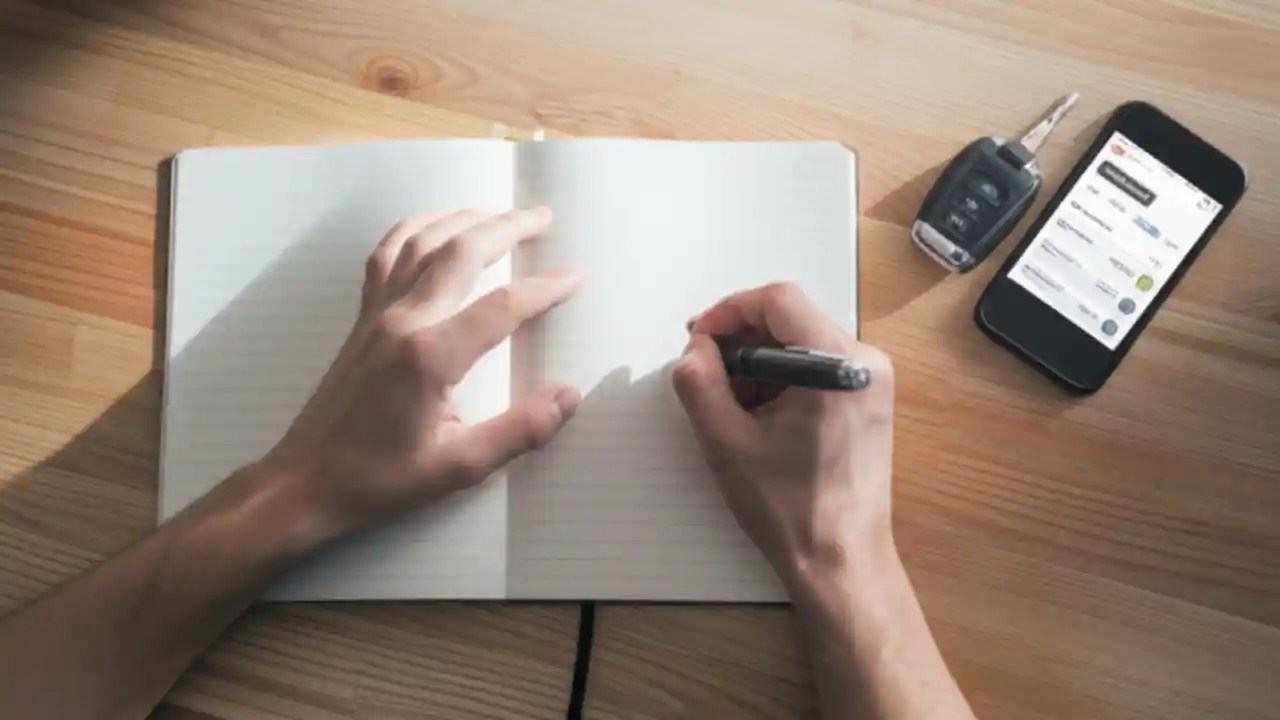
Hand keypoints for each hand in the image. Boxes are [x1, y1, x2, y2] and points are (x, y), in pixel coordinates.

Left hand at [259, 207, 583, 542]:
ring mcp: (376, 314)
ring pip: (422, 242)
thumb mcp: (459, 468)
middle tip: (544, 216)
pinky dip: (415, 229)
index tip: (576, 276)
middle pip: (462, 252)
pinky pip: (387, 255)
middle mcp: (402, 321)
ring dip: (464, 219)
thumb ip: (520, 431)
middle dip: (508, 228)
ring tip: (500, 212)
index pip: (502, 307)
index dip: (545, 288)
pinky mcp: (361, 319)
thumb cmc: (381, 481)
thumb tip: (569, 396)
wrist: (306, 482)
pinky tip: (435, 225)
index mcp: (430, 357)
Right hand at [672, 283, 894, 587]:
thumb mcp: (725, 442)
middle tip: (705, 376)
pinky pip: (816, 366)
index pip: (777, 300)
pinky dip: (781, 380)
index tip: (698, 340)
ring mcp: (871, 381)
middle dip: (740, 342)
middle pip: (790, 318)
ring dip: (758, 364)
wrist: (841, 561)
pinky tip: (760, 418)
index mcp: (839, 364)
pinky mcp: (868, 400)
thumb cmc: (790, 510)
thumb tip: (696, 348)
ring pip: (800, 343)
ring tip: (733, 409)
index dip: (728, 311)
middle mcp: (865, 362)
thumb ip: (699, 383)